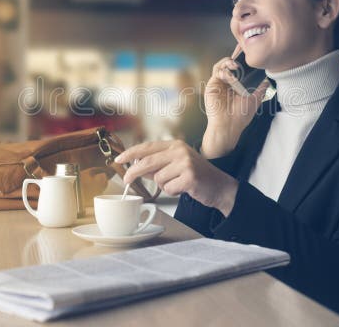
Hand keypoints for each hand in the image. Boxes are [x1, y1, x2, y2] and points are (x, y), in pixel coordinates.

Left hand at [117, 140, 238, 215]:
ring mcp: (186, 163)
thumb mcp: (176, 166)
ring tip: (178, 184)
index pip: (148, 147)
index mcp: (176, 145)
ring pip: (158, 179)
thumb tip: (135, 167)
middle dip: (133, 173)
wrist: (220, 187)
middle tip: (125, 181)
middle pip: (147, 162)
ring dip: (164, 186)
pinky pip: (168, 188)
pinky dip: (173, 192)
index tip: (118, 159)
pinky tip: (184, 189)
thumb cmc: (197, 176)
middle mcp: (180, 151)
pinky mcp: (190, 177)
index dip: (131, 153)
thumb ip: (156, 165)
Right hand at [202, 56, 269, 157]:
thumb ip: (261, 89)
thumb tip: (268, 80)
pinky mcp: (212, 85)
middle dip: (236, 56)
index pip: (239, 69)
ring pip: (221, 65)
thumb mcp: (255, 100)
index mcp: (237, 86)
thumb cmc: (241, 116)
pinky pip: (216, 71)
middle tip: (242, 50)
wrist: (228, 126)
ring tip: (236, 65)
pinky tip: (230, 74)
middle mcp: (227, 84)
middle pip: (229, 64)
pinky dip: (223, 69)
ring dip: (228, 62)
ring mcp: (219, 84)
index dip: (243, 60)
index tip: (249, 52)